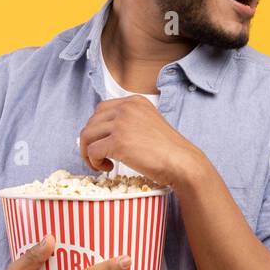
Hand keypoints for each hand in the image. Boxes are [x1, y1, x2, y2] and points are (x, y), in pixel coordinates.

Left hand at [77, 95, 207, 186]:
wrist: (182, 162)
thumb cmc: (168, 150)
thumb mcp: (148, 124)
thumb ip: (129, 122)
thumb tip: (103, 133)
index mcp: (134, 101)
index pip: (102, 110)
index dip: (97, 128)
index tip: (102, 142)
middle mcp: (126, 108)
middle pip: (91, 122)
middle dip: (90, 141)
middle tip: (99, 156)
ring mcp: (121, 124)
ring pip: (87, 136)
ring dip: (89, 153)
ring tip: (102, 163)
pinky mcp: (118, 142)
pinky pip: (92, 151)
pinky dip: (95, 162)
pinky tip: (108, 167)